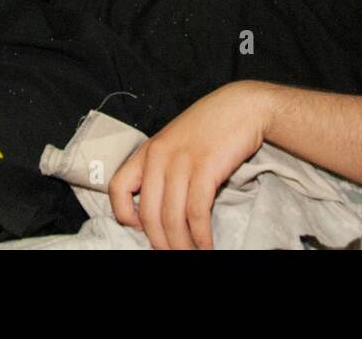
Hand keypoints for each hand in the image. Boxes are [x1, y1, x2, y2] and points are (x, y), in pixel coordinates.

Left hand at [108, 82, 274, 249]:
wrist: (244, 106)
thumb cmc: (213, 125)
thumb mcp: (178, 141)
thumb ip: (164, 166)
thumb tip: (161, 205)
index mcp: (149, 149)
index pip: (117, 188)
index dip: (124, 214)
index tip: (142, 229)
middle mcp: (159, 155)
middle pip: (148, 213)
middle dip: (160, 242)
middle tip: (172, 254)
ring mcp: (181, 161)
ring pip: (171, 218)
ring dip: (182, 245)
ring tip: (193, 256)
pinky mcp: (205, 168)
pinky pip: (196, 212)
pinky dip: (201, 236)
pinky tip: (207, 246)